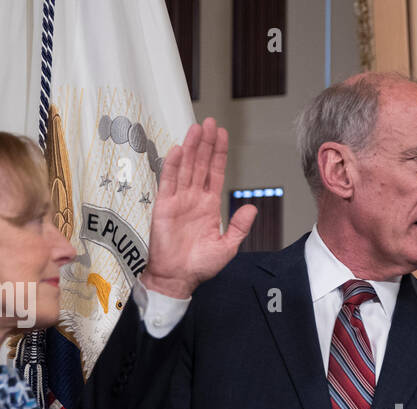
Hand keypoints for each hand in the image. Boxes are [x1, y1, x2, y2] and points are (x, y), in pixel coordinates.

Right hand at [142, 118, 256, 298]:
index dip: (219, 154)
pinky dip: (172, 166)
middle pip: (200, 164)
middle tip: (210, 122)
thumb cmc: (200, 265)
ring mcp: (178, 200)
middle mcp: (194, 199)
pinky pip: (168, 182)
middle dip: (206, 143)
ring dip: (191, 148)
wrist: (178, 278)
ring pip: (185, 168)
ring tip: (196, 128)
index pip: (215, 173)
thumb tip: (252, 207)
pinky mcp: (164, 206)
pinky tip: (177, 150)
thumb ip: (239, 226)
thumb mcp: (228, 246)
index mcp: (209, 206)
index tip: (222, 135)